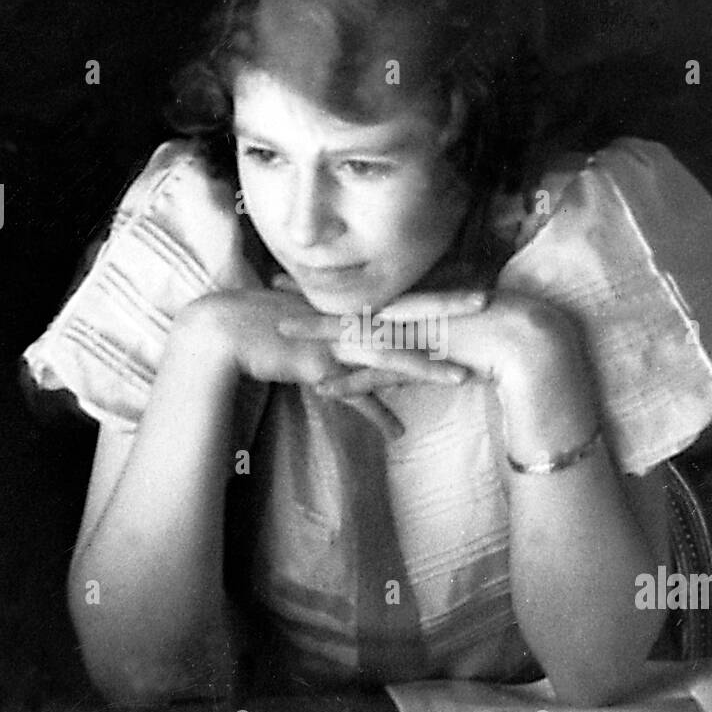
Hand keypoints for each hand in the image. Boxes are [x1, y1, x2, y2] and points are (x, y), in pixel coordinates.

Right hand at [174, 280, 470, 439]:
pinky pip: (355, 388)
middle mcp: (349, 316)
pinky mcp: (320, 363)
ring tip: (464, 378)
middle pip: (408, 309)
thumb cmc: (267, 329)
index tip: (469, 280)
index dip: (435, 289)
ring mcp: (338, 338)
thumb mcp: (309, 334)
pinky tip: (399, 430)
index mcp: (351, 304)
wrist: (225, 329)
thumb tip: (351, 363)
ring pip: (392, 350)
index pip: (402, 294)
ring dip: (429, 366)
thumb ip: (336, 347)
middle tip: (487, 300)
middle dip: (448, 306)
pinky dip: (378, 410)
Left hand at [274, 283, 599, 456]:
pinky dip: (351, 384)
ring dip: (319, 336)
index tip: (294, 275)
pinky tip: (323, 388)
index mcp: (412, 303)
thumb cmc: (496, 329)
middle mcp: (407, 315)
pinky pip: (379, 376)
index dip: (325, 285)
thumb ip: (429, 322)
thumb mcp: (454, 321)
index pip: (360, 292)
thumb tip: (409, 325)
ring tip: (282, 335)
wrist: (525, 341)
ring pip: (356, 336)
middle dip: (309, 300)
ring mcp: (412, 337)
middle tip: (270, 288)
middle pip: (348, 306)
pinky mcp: (421, 362)